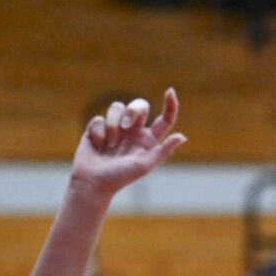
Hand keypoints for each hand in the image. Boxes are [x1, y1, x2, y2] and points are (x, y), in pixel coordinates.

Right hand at [69, 88, 186, 202]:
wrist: (92, 183)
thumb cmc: (119, 177)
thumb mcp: (144, 165)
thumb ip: (163, 151)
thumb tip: (182, 137)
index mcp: (149, 140)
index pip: (164, 119)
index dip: (170, 105)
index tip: (170, 92)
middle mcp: (134, 131)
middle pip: (139, 106)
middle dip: (133, 110)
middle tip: (125, 124)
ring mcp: (115, 128)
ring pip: (117, 107)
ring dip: (112, 125)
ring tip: (110, 144)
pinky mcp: (97, 128)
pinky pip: (99, 118)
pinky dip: (98, 132)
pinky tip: (97, 145)